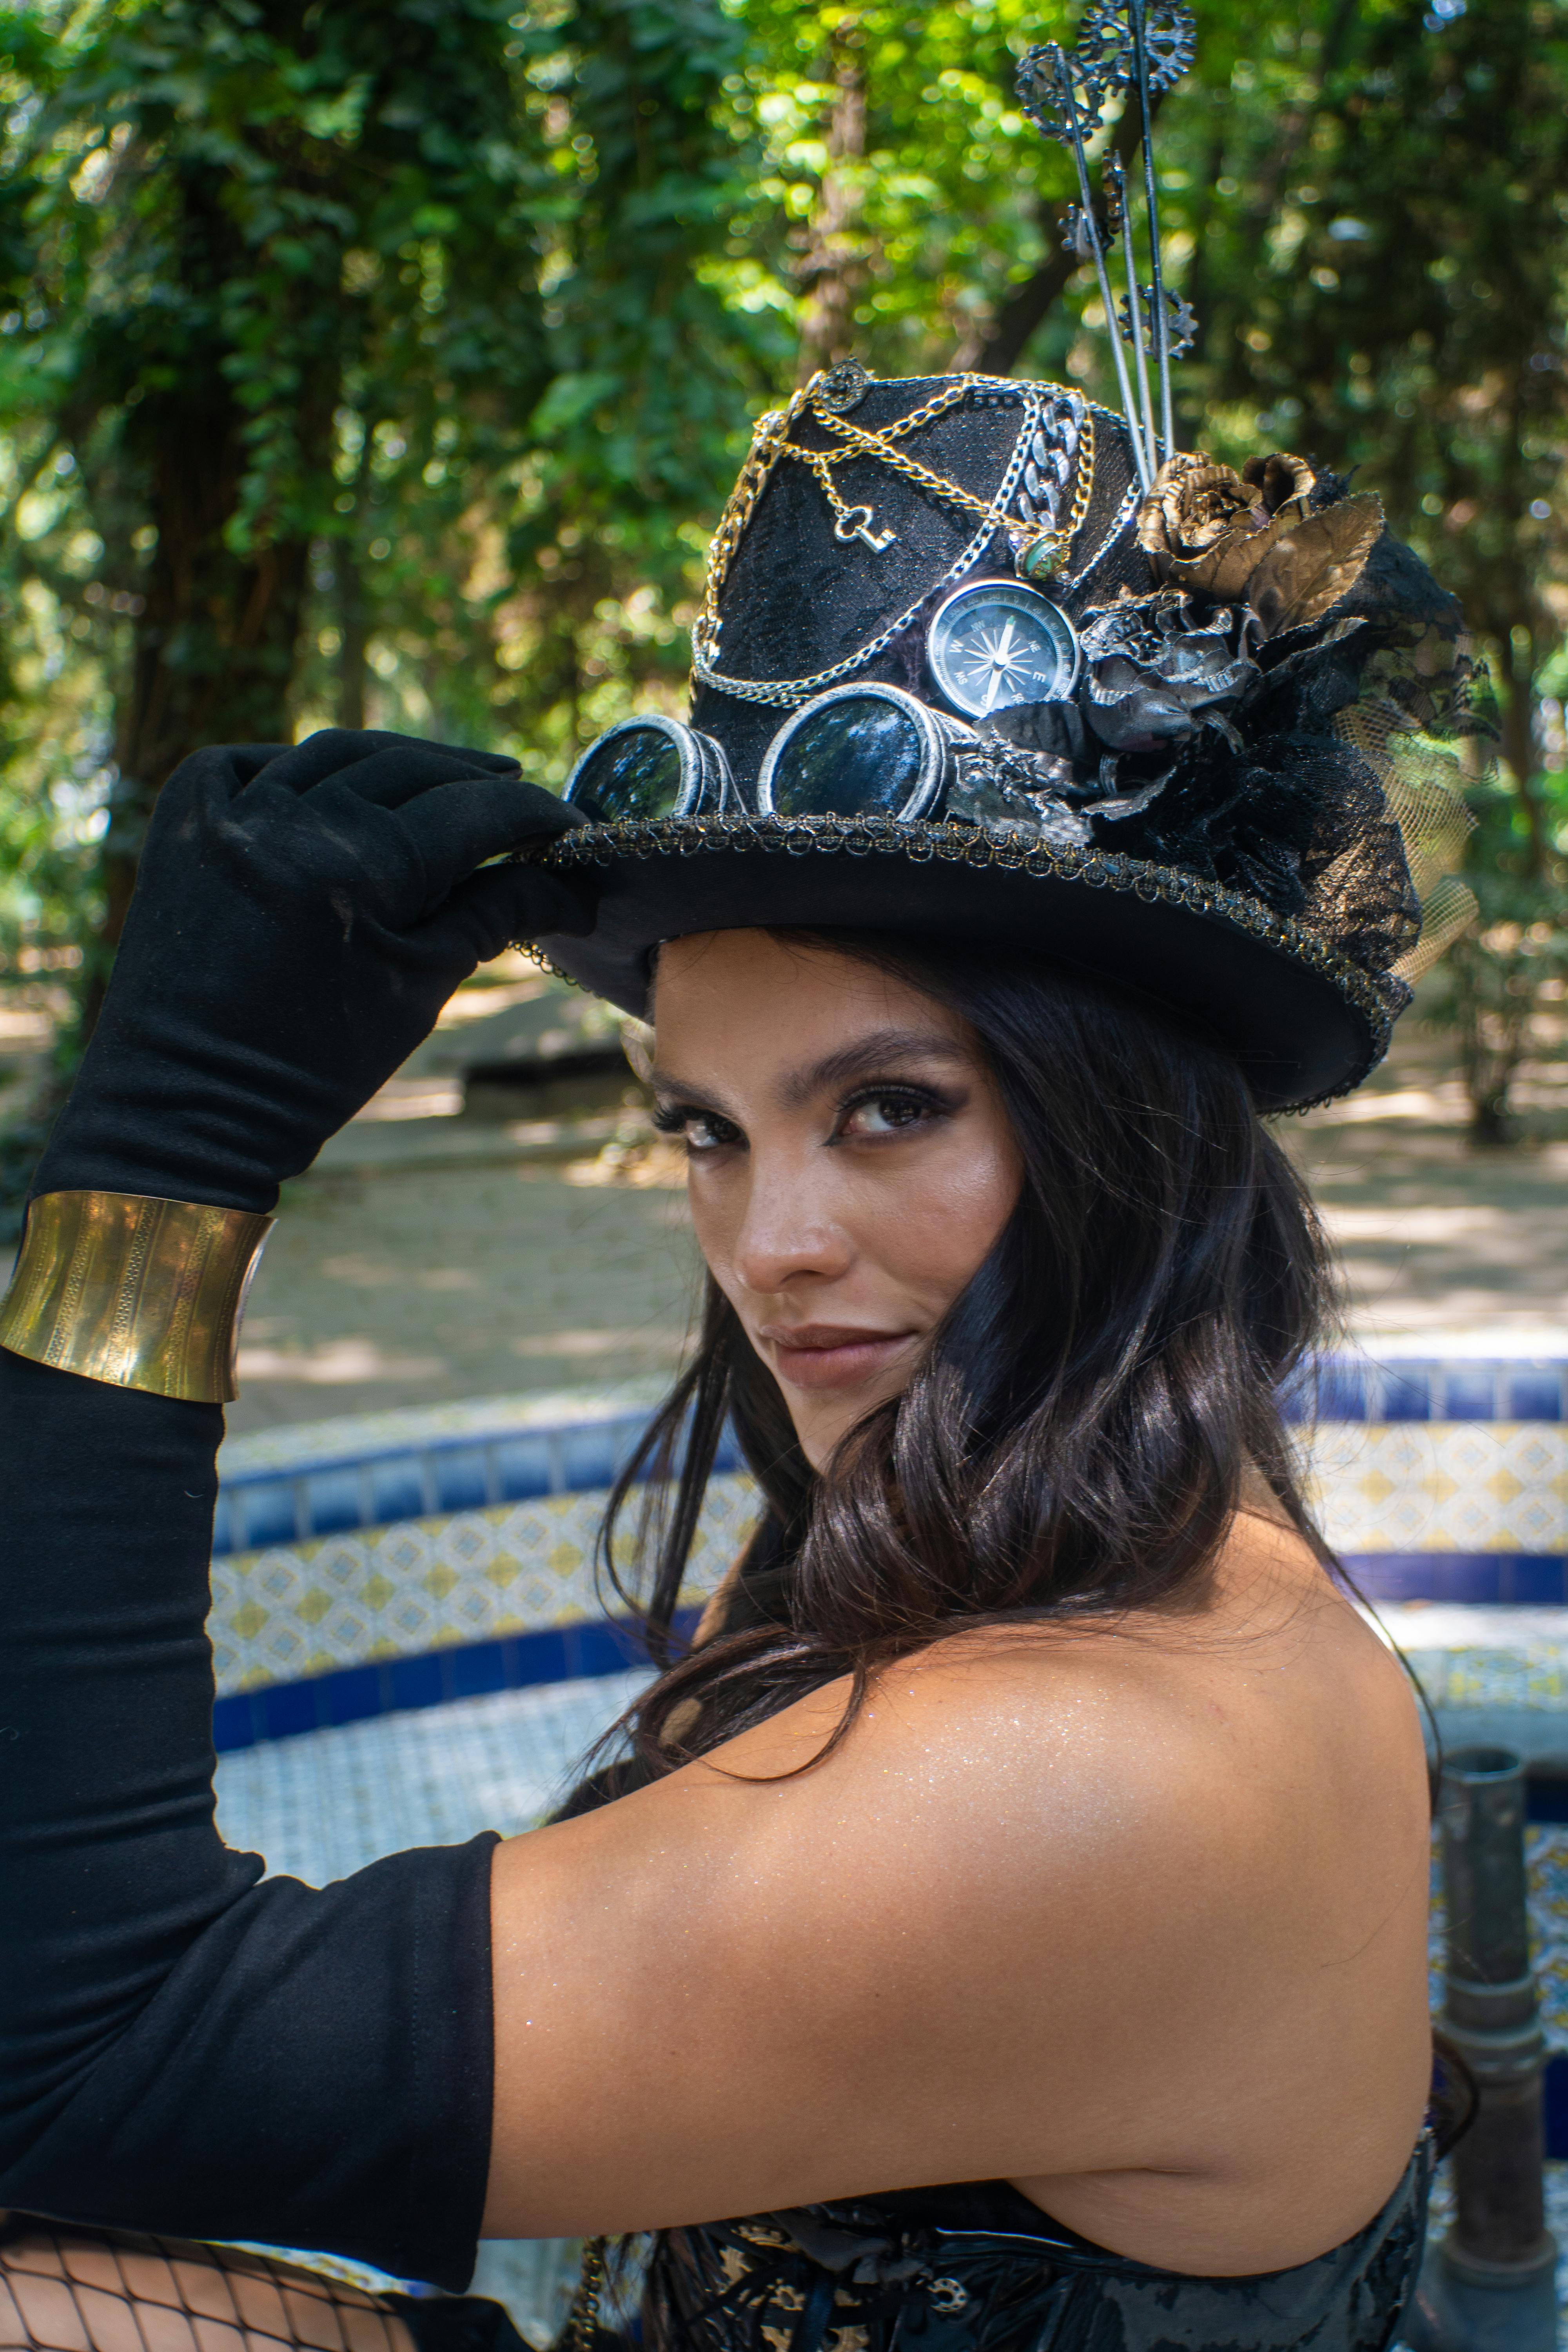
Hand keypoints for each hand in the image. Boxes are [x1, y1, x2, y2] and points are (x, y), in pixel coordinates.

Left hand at [34, 729, 594, 1212]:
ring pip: (339, 752)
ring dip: (402, 762)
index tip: (572, 829)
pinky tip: (344, 781)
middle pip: (412, 769)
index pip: (472, 811)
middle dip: (477, 783)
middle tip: (522, 805)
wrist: (188, 1106)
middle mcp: (288, 822)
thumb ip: (494, 913)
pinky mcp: (182, 820)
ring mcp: (227, 814)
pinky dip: (304, 765)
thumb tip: (573, 885)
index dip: (535, 814)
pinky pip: (254, 760)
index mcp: (358, 869)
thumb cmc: (316, 1065)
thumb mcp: (422, 984)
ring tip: (451, 779)